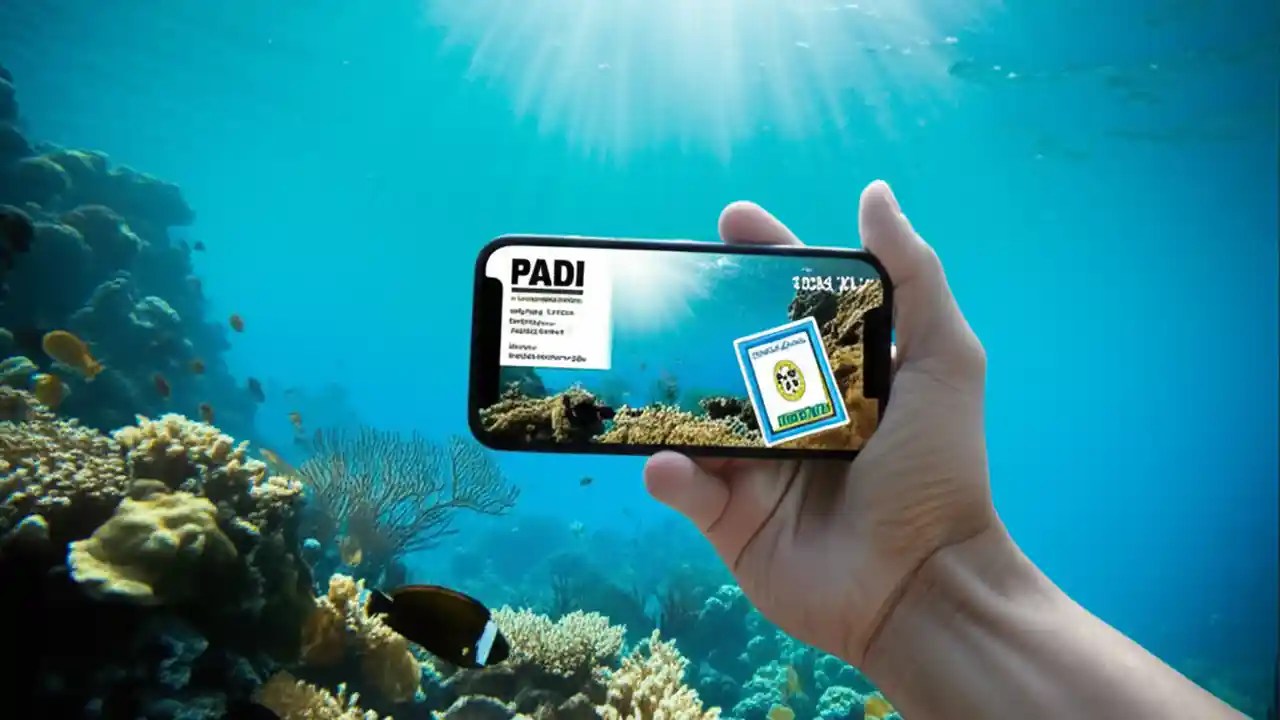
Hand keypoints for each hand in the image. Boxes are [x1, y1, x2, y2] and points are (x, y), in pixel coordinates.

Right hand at [644, 180, 998, 666]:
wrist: (921, 581)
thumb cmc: (936, 468)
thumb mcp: (944, 359)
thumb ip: (913, 275)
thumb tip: (875, 192)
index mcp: (837, 374)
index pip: (789, 303)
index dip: (761, 259)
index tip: (728, 223)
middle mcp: (790, 414)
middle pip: (728, 352)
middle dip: (691, 319)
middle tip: (654, 289)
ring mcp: (754, 467)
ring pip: (693, 417)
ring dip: (666, 393)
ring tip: (640, 366)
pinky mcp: (729, 518)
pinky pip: (683, 486)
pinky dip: (669, 472)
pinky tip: (669, 458)